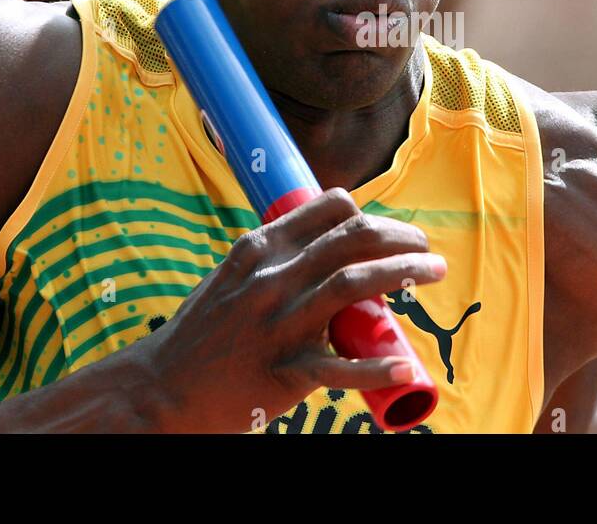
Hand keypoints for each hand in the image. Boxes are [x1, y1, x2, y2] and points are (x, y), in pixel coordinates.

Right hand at [138, 187, 444, 431]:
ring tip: (435, 271)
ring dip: (404, 272)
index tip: (389, 230)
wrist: (162, 388)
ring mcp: (278, 325)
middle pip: (352, 239)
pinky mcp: (284, 373)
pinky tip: (404, 366)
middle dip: (400, 236)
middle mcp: (272, 279)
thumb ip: (274, 261)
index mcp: (260, 250)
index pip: (328, 209)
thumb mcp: (231, 279)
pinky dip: (375, 367)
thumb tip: (327, 249)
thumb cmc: (202, 333)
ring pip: (353, 285)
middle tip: (426, 248)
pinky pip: (338, 368)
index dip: (369, 214)